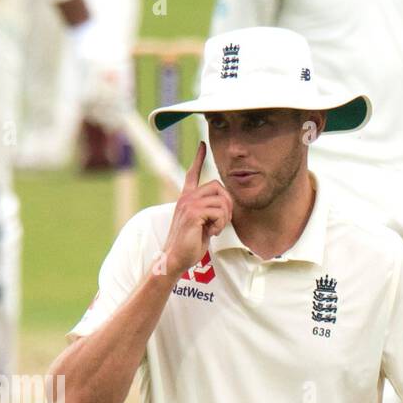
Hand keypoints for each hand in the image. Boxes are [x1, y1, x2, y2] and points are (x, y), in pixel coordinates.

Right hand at [159, 142, 231, 279]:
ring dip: (224, 217)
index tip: (202, 144)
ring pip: (221, 199)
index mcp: (186, 199)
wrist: (175, 258)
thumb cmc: (188, 245)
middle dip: (227, 203)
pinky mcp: (193, 213)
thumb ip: (209, 211)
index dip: (198, 158)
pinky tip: (211, 232)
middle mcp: (186, 198)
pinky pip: (218, 211)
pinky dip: (220, 224)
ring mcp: (188, 204)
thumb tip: (224, 204)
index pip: (192, 174)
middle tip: (222, 220)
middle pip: (217, 185)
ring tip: (214, 229)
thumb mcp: (200, 224)